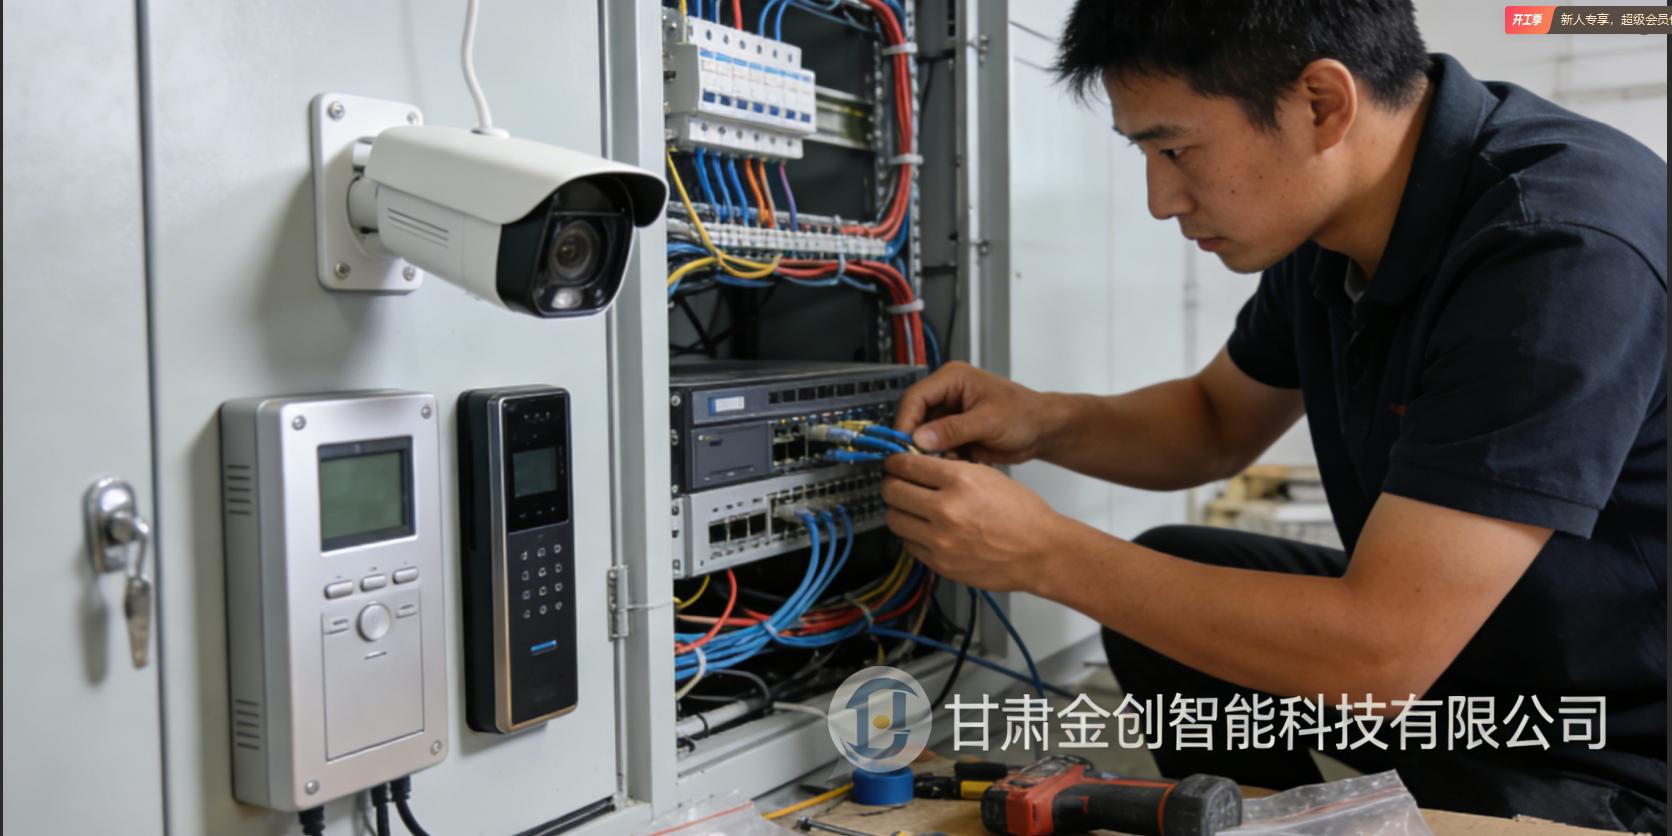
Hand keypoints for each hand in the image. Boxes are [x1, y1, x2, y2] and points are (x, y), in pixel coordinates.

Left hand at [881, 454, 1068, 592]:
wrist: (1041, 553)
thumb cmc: (1022, 514)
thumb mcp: (988, 475)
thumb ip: (952, 471)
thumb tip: (922, 467)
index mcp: (959, 480)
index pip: (906, 465)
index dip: (895, 462)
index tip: (894, 463)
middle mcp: (944, 509)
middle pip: (892, 492)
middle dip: (891, 484)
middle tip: (897, 484)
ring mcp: (940, 540)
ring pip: (894, 519)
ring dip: (898, 510)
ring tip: (909, 507)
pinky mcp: (940, 564)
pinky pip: (909, 545)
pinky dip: (912, 535)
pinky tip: (924, 529)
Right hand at [893, 361, 1058, 462]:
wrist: (1043, 431)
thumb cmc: (1024, 415)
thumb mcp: (988, 421)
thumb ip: (953, 430)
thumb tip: (919, 439)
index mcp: (952, 379)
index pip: (915, 398)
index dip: (905, 422)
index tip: (902, 447)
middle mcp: (946, 395)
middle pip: (915, 418)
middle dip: (917, 441)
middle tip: (920, 461)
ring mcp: (949, 416)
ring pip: (924, 437)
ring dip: (933, 453)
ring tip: (953, 460)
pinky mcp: (954, 434)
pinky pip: (937, 448)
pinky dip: (945, 459)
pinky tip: (962, 461)